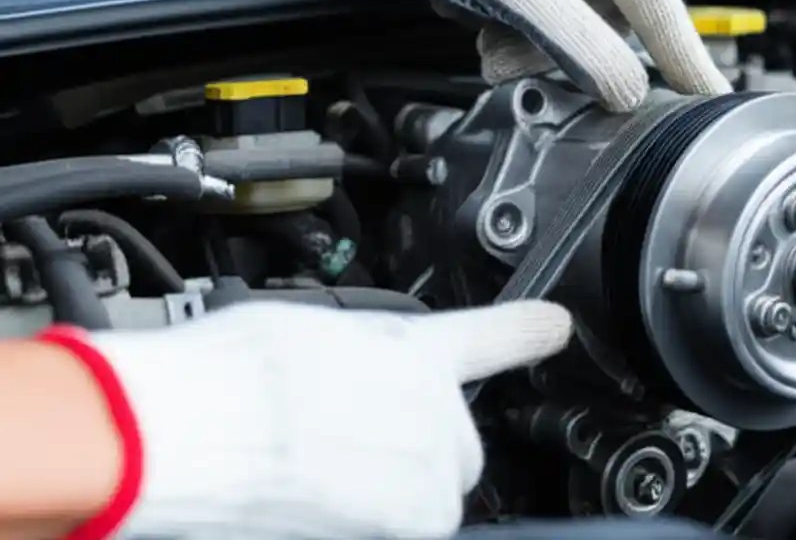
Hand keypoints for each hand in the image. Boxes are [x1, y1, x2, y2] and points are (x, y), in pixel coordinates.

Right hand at [63, 300, 571, 538]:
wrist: (191, 425)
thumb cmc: (223, 378)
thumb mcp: (295, 339)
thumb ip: (344, 364)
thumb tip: (339, 384)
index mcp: (401, 346)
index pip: (485, 333)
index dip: (522, 331)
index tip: (553, 327)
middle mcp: (432, 397)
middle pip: (456, 444)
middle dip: (415, 456)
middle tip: (345, 455)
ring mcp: (431, 454)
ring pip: (439, 493)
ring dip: (397, 497)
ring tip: (326, 481)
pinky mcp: (418, 511)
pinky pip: (423, 525)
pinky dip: (387, 523)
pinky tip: (334, 506)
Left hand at [283, 0, 730, 111]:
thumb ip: (582, 48)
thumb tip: (629, 92)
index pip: (664, 9)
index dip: (688, 62)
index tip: (715, 103)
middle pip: (609, 23)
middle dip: (557, 52)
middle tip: (504, 57)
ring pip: (572, 22)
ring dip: (527, 42)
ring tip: (482, 28)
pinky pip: (546, 6)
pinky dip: (514, 22)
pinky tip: (477, 9)